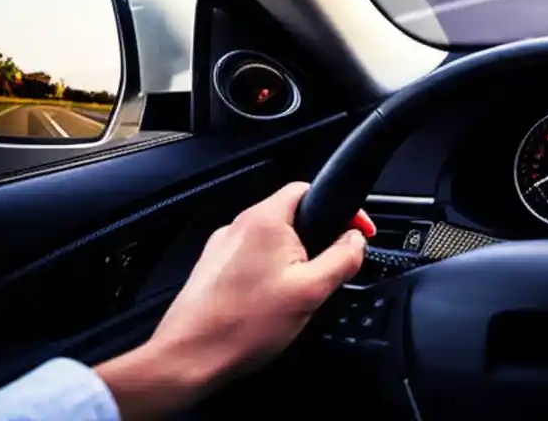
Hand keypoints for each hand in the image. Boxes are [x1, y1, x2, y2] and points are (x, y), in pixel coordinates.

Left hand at [96, 182, 367, 419]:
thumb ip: (342, 259)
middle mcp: (240, 226)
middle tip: (329, 272)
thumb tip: (356, 241)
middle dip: (318, 240)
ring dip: (293, 259)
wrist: (189, 358)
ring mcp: (222, 247)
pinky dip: (269, 272)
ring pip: (273, 240)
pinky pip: (253, 259)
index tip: (358, 233)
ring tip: (297, 294)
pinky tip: (271, 303)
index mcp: (265, 221)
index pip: (309, 189)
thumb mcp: (311, 292)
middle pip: (292, 216)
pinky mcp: (213, 268)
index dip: (342, 209)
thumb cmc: (244, 326)